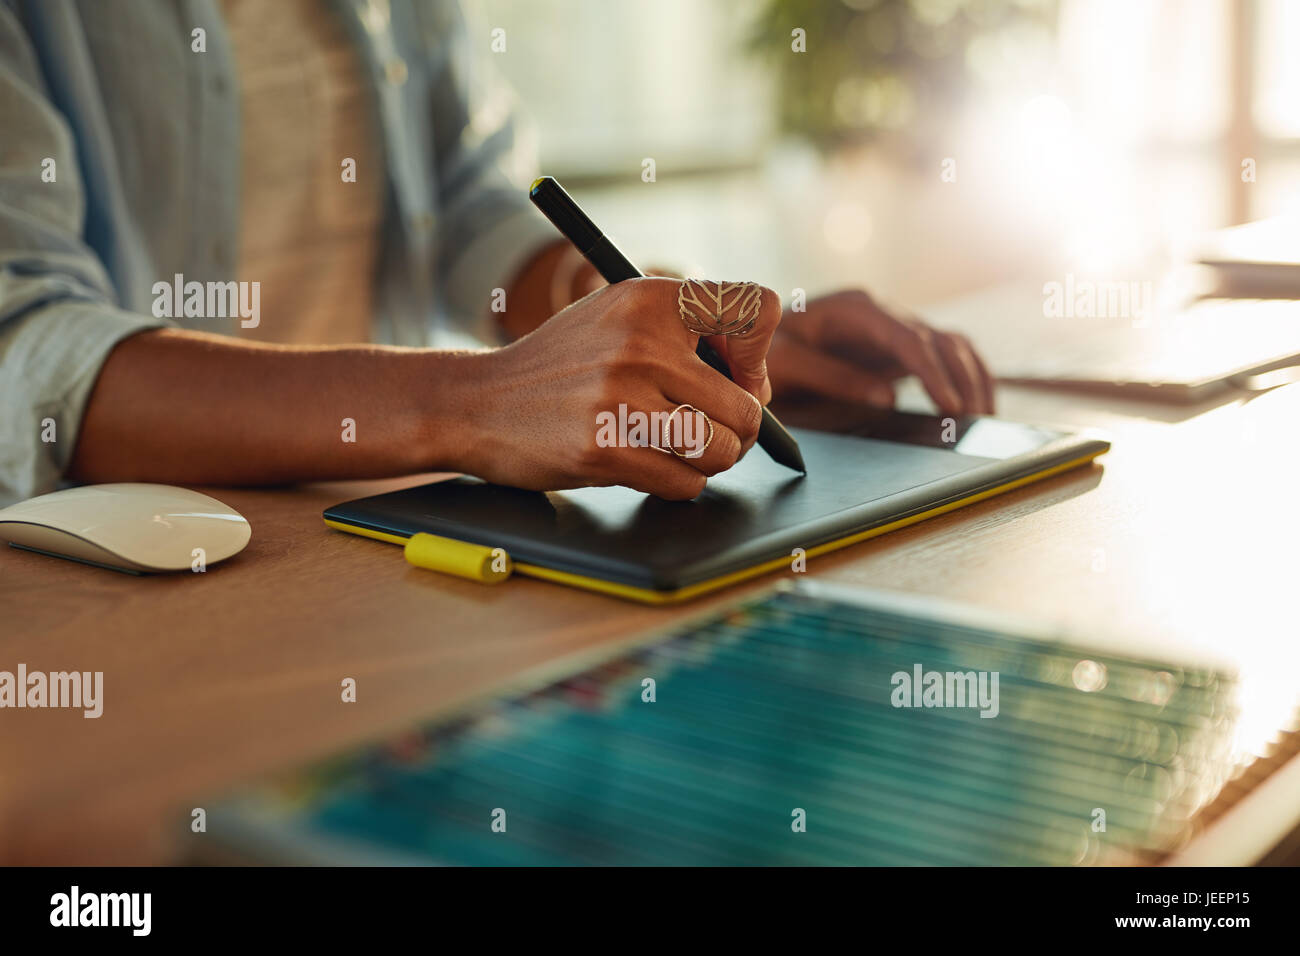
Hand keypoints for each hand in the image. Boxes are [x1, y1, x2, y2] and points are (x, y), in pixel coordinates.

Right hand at [457, 276, 780, 498]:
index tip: (735, 379)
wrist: (478, 402)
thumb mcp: (620, 317)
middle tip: (704, 430)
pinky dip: (676, 485)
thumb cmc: (563, 366)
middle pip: (747, 406)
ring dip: (707, 462)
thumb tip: (760, 388)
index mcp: (652, 298)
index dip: (758, 359)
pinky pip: (683, 484)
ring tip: (675, 449)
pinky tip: (644, 464)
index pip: (758, 312)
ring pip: (721, 450)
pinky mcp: (603, 448)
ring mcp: (621, 396)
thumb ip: (688, 334)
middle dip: (735, 431)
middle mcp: (641, 341)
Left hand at [767, 290, 994, 415]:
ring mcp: (892, 328)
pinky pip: (943, 356)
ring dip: (972, 379)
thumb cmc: (763, 347)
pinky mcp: (896, 348)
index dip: (933, 373)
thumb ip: (833, 377)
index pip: (909, 338)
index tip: (950, 404)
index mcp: (856, 308)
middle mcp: (882, 312)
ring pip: (950, 345)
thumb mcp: (786, 363)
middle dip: (962, 381)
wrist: (751, 337)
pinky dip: (965, 377)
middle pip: (939, 340)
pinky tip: (976, 405)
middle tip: (974, 423)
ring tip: (983, 420)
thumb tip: (887, 398)